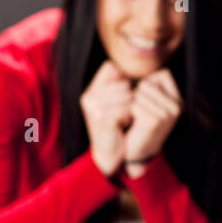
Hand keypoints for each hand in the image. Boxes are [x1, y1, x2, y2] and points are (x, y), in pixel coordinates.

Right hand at [80, 61, 133, 176]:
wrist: (108, 154)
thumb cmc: (115, 127)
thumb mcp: (114, 104)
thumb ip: (118, 87)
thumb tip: (130, 68)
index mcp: (91, 91)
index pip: (111, 68)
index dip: (124, 79)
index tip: (127, 95)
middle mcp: (89, 97)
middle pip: (123, 83)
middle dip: (131, 97)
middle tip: (127, 113)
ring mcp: (94, 107)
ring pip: (127, 95)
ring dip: (132, 107)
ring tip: (126, 118)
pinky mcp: (102, 117)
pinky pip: (126, 107)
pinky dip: (130, 115)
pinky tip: (124, 124)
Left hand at [123, 69, 182, 172]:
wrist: (136, 151)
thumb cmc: (139, 123)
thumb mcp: (148, 100)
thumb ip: (150, 83)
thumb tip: (132, 64)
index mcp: (178, 99)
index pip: (162, 74)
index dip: (147, 84)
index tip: (146, 102)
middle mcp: (177, 105)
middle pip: (147, 83)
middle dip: (137, 95)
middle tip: (140, 114)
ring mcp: (168, 113)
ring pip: (140, 92)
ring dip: (132, 104)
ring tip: (137, 119)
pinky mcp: (156, 120)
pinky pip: (134, 104)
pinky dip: (129, 112)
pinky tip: (134, 123)